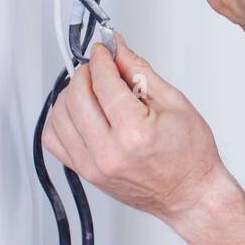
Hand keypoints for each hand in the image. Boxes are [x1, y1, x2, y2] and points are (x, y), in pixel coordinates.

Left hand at [42, 37, 232, 224]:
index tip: (105, 50)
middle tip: (99, 67)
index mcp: (134, 133)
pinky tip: (79, 112)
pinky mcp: (85, 174)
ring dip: (70, 94)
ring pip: (59, 117)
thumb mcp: (175, 103)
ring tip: (90, 89)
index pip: (103, 83)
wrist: (189, 194)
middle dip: (86, 73)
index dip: (102, 59)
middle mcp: (108, 153)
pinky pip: (54, 141)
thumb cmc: (190, 156)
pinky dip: (60, 119)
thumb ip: (140, 72)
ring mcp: (93, 166)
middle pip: (76, 97)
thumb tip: (119, 49)